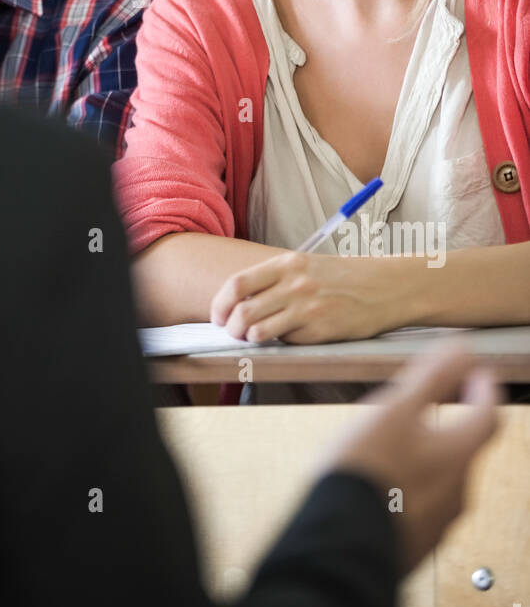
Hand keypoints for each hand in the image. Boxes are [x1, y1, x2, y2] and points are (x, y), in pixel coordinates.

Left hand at [211, 249, 399, 343]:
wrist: (387, 287)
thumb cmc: (344, 278)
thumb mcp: (307, 266)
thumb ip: (275, 279)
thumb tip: (240, 302)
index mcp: (287, 264)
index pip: (237, 284)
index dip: (220, 304)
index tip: (218, 316)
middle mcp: (294, 284)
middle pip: (243, 311)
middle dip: (231, 328)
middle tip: (233, 333)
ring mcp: (307, 308)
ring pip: (259, 331)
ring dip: (250, 339)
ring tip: (254, 339)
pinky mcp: (321, 330)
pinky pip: (287, 341)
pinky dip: (281, 342)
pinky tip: (291, 336)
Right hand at [323, 342, 498, 572]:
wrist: (340, 542)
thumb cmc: (367, 472)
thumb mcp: (395, 409)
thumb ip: (431, 376)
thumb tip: (462, 348)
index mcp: (459, 455)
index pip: (489, 414)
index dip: (482, 388)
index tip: (472, 372)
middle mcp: (458, 492)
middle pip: (463, 447)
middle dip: (446, 421)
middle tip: (418, 404)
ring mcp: (437, 522)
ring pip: (439, 477)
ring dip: (421, 455)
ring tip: (386, 444)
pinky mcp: (414, 542)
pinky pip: (417, 505)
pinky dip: (404, 486)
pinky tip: (376, 482)